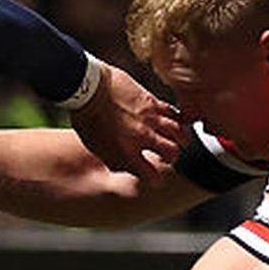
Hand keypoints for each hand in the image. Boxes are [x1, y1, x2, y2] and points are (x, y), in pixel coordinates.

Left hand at [67, 62, 181, 179]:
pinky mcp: (152, 101)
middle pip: (172, 152)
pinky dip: (178, 120)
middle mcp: (143, 137)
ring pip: (178, 133)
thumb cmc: (88, 119)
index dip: (155, 179)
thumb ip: (115, 161)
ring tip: (178, 141)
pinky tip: (177, 122)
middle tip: (167, 158)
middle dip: (172, 158)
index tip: (155, 178)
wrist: (88, 90)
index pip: (151, 174)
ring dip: (180, 140)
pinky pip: (173, 113)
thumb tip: (127, 168)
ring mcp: (150, 119)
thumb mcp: (98, 149)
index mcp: (128, 152)